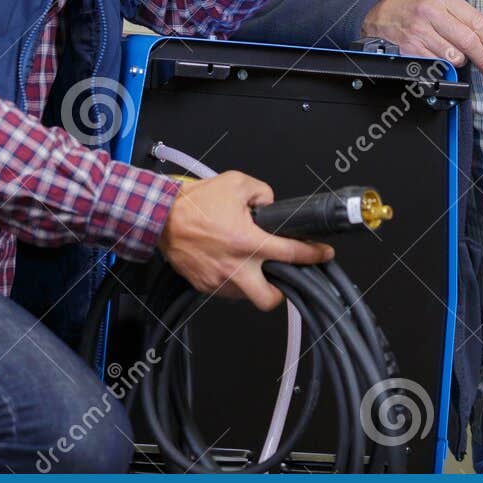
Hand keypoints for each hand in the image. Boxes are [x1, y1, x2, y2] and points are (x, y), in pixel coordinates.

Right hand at [156, 170, 333, 310]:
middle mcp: (235, 266)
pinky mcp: (203, 285)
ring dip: (254, 283)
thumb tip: (270, 205)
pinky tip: (229, 263)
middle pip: (269, 299)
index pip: (291, 254)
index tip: (323, 254)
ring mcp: (218, 279)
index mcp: (247, 241)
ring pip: (246, 296)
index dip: (314, 255)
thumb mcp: (236, 183)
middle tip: (282, 276)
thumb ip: (262, 193)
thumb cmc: (194, 202)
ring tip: (250, 265)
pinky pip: (226, 290)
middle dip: (281, 292)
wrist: (159, 217)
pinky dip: (232, 280)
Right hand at [361, 0, 482, 74]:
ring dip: (463, 62)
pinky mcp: (411, 47)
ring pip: (454, 55)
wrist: (382, 15)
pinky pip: (438, 63)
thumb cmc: (417, 10)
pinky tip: (443, 59)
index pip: (477, 22)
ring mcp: (420, 31)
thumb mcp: (440, 2)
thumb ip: (463, 18)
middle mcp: (432, 12)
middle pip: (468, 41)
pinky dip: (446, 66)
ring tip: (461, 59)